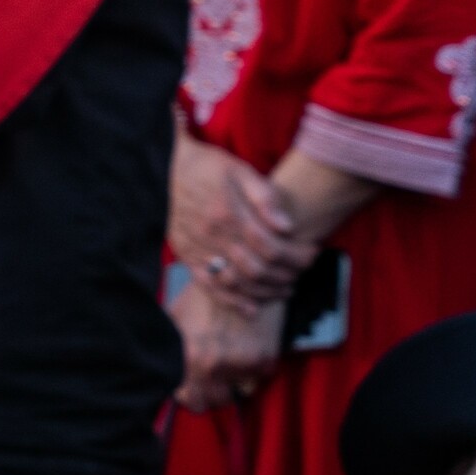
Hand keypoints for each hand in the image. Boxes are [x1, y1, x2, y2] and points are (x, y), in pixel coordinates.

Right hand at [170, 132, 304, 304]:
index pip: (272, 247)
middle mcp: (212, 235)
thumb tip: (287, 227)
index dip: (297, 255)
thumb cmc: (206, 167)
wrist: (163, 167)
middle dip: (287, 275)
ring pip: (237, 282)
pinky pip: (210, 286)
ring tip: (285, 289)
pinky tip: (251, 308)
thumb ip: (265, 197)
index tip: (312, 253)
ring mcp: (197, 248)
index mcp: (228, 213)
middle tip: (304, 273)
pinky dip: (232, 300)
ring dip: (265, 291)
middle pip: (258, 269)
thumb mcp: (238, 170)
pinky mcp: (186, 256)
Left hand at [172, 276, 286, 411]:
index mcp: (189, 355)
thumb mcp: (174, 319)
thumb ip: (169, 349)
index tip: (189, 388)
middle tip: (208, 377)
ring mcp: (242, 365)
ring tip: (226, 357)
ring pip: (237, 392)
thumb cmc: (202, 296)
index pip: (188, 400)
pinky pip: (255, 380)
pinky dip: (250, 371)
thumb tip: (162, 372)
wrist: (239, 276)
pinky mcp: (265, 361)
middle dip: (210, 393)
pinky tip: (242, 348)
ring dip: (231, 382)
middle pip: (214, 403)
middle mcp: (215, 364)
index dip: (188, 395)